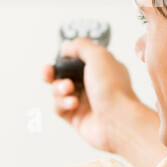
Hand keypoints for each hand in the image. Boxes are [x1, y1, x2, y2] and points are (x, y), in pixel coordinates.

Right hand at [43, 38, 140, 153]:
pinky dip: (62, 104)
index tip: (57, 58)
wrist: (118, 120)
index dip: (65, 58)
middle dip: (53, 73)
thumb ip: (81, 46)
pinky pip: (59, 108)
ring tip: (68, 89)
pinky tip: (73, 103)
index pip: (77, 60)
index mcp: (101, 69)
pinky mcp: (77, 118)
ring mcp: (85, 102)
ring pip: (59, 92)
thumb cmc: (113, 89)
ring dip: (59, 88)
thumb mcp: (99, 56)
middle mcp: (93, 85)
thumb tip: (67, 45)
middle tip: (48, 72)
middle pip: (64, 76)